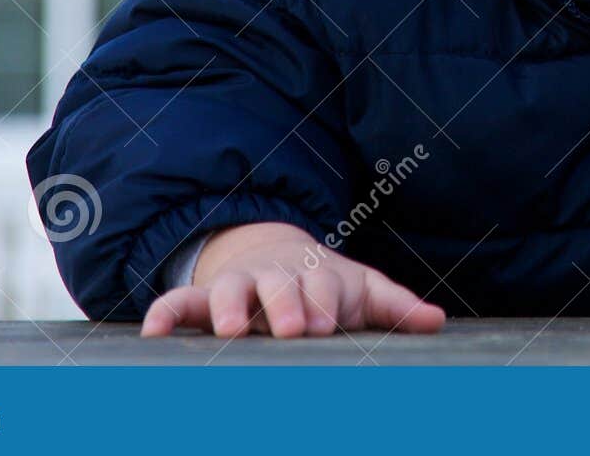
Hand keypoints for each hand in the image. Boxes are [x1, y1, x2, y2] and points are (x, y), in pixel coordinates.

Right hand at [139, 220, 446, 338]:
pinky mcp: (206, 299)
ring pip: (230, 289)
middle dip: (284, 305)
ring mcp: (239, 286)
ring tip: (233, 329)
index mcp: (317, 276)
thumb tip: (437, 321)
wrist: (279, 257)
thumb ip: (394, 306)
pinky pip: (180, 301)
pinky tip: (151, 333)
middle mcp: (276, 278)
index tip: (326, 324)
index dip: (324, 303)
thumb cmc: (326, 287)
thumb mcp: (361, 290)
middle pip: (279, 287)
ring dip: (230, 307)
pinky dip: (164, 312)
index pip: (323, 287)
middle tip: (290, 328)